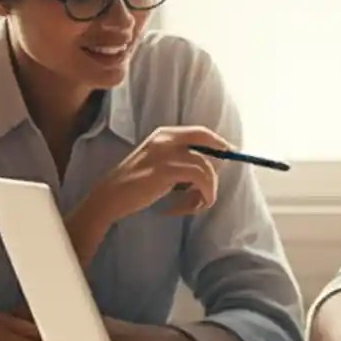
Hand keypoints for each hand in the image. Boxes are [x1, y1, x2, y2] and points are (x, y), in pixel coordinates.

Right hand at [84, 125, 233, 224]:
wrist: (109, 197)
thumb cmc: (135, 184)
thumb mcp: (158, 163)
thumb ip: (180, 159)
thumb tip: (211, 166)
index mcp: (164, 134)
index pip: (201, 132)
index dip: (219, 143)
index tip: (230, 154)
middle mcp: (166, 139)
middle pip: (209, 145)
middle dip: (215, 171)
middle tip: (211, 192)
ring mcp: (166, 153)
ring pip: (206, 168)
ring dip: (206, 191)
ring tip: (193, 206)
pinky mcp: (167, 170)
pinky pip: (201, 179)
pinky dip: (201, 196)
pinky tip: (187, 208)